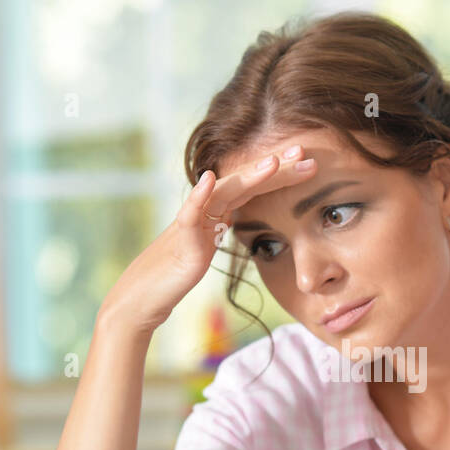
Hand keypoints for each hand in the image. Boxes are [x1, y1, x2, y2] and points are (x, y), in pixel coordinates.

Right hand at [101, 146, 318, 335]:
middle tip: (305, 151)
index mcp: (215, 214)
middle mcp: (205, 212)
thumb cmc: (172, 275)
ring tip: (274, 162)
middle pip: (244, 183)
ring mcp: (192, 224)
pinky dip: (198, 197)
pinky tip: (209, 180)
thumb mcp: (203, 248)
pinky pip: (188, 216)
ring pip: (222, 193)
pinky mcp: (179, 241)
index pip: (253, 188)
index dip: (280, 174)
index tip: (308, 163)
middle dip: (275, 167)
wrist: (142, 298)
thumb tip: (234, 215)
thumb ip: (217, 229)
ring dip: (248, 176)